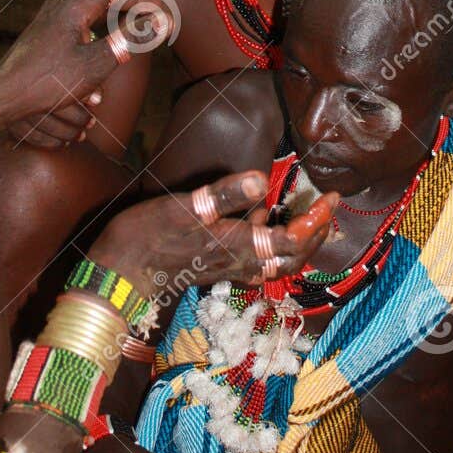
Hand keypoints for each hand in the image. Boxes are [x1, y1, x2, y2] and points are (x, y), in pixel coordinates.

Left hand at [0, 0, 173, 147]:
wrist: (2, 96)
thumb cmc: (46, 81)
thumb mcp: (95, 64)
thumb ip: (129, 39)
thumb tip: (160, 20)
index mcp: (75, 6)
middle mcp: (63, 6)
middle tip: (162, 6)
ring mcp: (53, 19)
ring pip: (96, 9)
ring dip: (121, 17)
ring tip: (142, 24)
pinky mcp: (47, 34)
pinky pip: (84, 24)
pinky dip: (103, 32)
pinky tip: (107, 53)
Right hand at [91, 169, 336, 296]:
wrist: (120, 274)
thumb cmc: (151, 237)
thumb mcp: (187, 207)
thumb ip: (226, 193)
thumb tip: (264, 178)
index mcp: (239, 247)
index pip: (294, 240)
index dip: (316, 221)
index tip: (331, 198)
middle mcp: (241, 263)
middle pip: (293, 257)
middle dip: (316, 234)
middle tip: (327, 209)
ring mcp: (229, 268)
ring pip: (277, 261)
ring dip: (298, 241)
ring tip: (308, 217)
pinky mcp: (217, 266)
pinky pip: (258, 258)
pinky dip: (271, 242)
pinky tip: (262, 221)